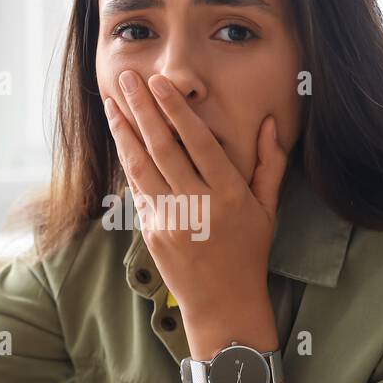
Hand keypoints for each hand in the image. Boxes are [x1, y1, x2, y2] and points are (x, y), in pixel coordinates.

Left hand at [104, 69, 287, 319]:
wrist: (223, 304)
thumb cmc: (249, 253)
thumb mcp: (268, 209)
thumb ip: (270, 164)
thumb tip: (269, 123)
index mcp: (229, 195)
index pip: (199, 142)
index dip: (177, 110)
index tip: (161, 83)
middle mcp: (198, 206)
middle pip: (163, 148)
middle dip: (142, 109)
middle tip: (127, 77)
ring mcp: (171, 221)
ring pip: (141, 166)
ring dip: (124, 131)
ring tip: (111, 101)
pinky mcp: (152, 233)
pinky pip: (137, 190)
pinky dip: (126, 161)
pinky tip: (119, 138)